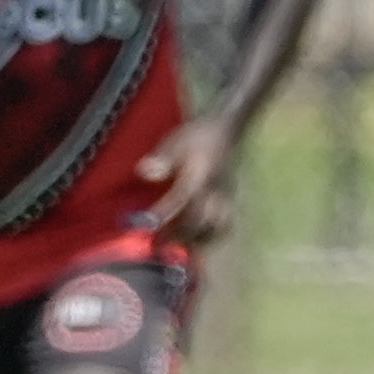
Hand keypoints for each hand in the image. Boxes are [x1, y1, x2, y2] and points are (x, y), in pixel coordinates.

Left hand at [136, 121, 238, 249]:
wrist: (226, 128)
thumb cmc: (197, 135)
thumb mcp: (176, 140)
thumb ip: (162, 158)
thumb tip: (144, 172)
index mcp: (201, 176)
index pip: (180, 199)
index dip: (163, 214)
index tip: (146, 226)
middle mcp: (215, 191)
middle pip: (198, 221)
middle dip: (176, 235)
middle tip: (156, 243)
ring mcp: (225, 198)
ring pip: (214, 228)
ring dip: (195, 239)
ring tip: (176, 245)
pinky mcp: (229, 202)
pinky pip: (223, 226)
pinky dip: (211, 236)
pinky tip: (197, 240)